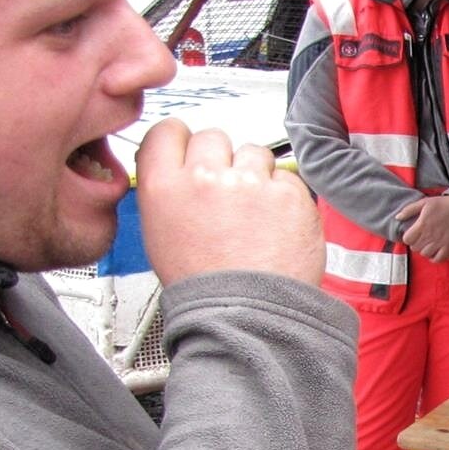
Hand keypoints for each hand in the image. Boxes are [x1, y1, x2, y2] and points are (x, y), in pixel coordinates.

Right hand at [135, 120, 321, 285]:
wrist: (249, 318)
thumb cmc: (206, 290)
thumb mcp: (160, 238)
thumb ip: (167, 193)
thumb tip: (177, 169)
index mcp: (164, 187)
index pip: (167, 131)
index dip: (181, 142)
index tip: (191, 154)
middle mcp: (204, 177)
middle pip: (213, 137)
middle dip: (221, 160)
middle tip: (228, 196)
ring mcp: (249, 182)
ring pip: (253, 152)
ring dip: (255, 175)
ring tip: (255, 217)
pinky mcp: (288, 193)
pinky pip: (286, 177)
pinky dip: (285, 197)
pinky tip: (277, 226)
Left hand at [395, 194, 448, 261]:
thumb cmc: (442, 204)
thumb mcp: (424, 202)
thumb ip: (409, 210)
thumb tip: (397, 217)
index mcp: (422, 225)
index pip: (407, 239)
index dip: (408, 237)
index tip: (412, 234)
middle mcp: (430, 235)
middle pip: (415, 248)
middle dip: (416, 244)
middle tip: (420, 239)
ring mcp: (440, 242)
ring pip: (425, 254)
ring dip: (425, 250)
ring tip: (428, 245)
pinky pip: (439, 258)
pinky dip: (435, 258)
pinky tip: (434, 253)